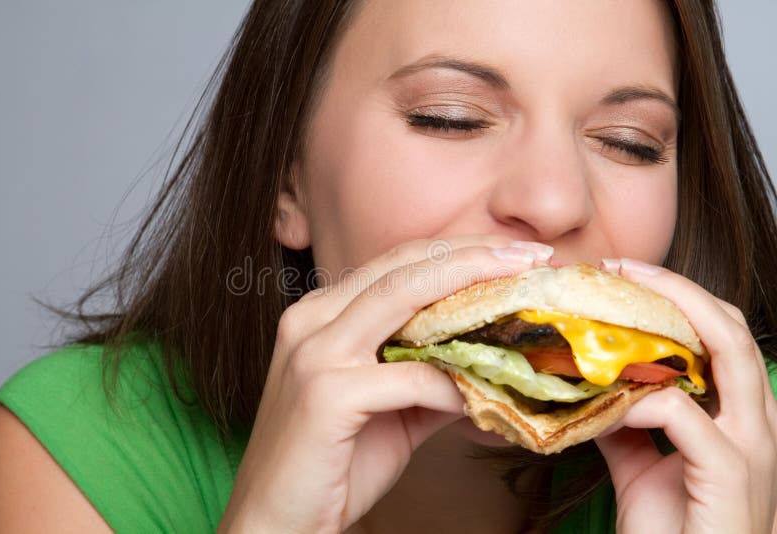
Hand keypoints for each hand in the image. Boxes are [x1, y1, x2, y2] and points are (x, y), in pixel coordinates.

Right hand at [218, 235, 547, 532]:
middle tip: (532, 255)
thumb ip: (432, 377)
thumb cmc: (332, 464)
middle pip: (403, 266)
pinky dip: (450, 383)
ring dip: (470, 290)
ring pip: (403, 297)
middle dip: (473, 254)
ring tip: (521, 294)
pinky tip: (481, 395)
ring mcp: (314, 352)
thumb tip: (493, 363)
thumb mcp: (391, 411)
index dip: (457, 251)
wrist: (275, 521)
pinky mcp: (324, 393)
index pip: (397, 263)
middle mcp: (311, 318)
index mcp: (321, 313)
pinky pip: (406, 376)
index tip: (513, 252)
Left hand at [595, 258, 776, 532]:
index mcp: (741, 416)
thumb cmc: (672, 532)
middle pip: (731, 329)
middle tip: (618, 268)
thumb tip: (591, 387)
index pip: (721, 333)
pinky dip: (643, 400)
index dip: (678, 297)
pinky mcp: (730, 476)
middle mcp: (757, 424)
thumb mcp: (641, 465)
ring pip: (730, 355)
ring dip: (669, 320)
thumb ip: (626, 422)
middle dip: (676, 289)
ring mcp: (752, 449)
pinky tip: (608, 402)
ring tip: (614, 304)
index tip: (622, 273)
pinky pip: (685, 417)